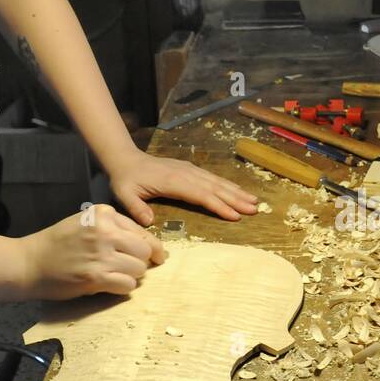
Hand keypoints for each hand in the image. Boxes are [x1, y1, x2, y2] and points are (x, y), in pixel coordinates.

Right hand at [19, 204, 167, 298]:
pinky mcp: (96, 277)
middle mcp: (104, 231)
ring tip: (112, 274)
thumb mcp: (85, 223)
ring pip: (139, 269)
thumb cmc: (57, 244)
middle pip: (145, 250)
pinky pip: (128, 285)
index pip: (142, 231)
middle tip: (125, 266)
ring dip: (130, 275)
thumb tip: (151, 246)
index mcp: (103, 213)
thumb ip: (115, 229)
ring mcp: (100, 254)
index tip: (154, 256)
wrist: (28, 263)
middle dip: (139, 261)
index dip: (149, 246)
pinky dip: (122, 287)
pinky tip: (107, 284)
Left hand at [108, 150, 258, 223]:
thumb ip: (136, 208)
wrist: (126, 159)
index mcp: (173, 181)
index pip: (201, 195)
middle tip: (254, 209)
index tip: (235, 216)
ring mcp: (190, 170)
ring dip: (236, 192)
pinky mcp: (190, 169)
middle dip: (236, 199)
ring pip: (217, 182)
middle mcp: (186, 174)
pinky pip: (212, 178)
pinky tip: (238, 191)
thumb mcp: (124, 195)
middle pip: (215, 188)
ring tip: (254, 201)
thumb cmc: (126, 179)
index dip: (219, 206)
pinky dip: (227, 185)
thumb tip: (148, 222)